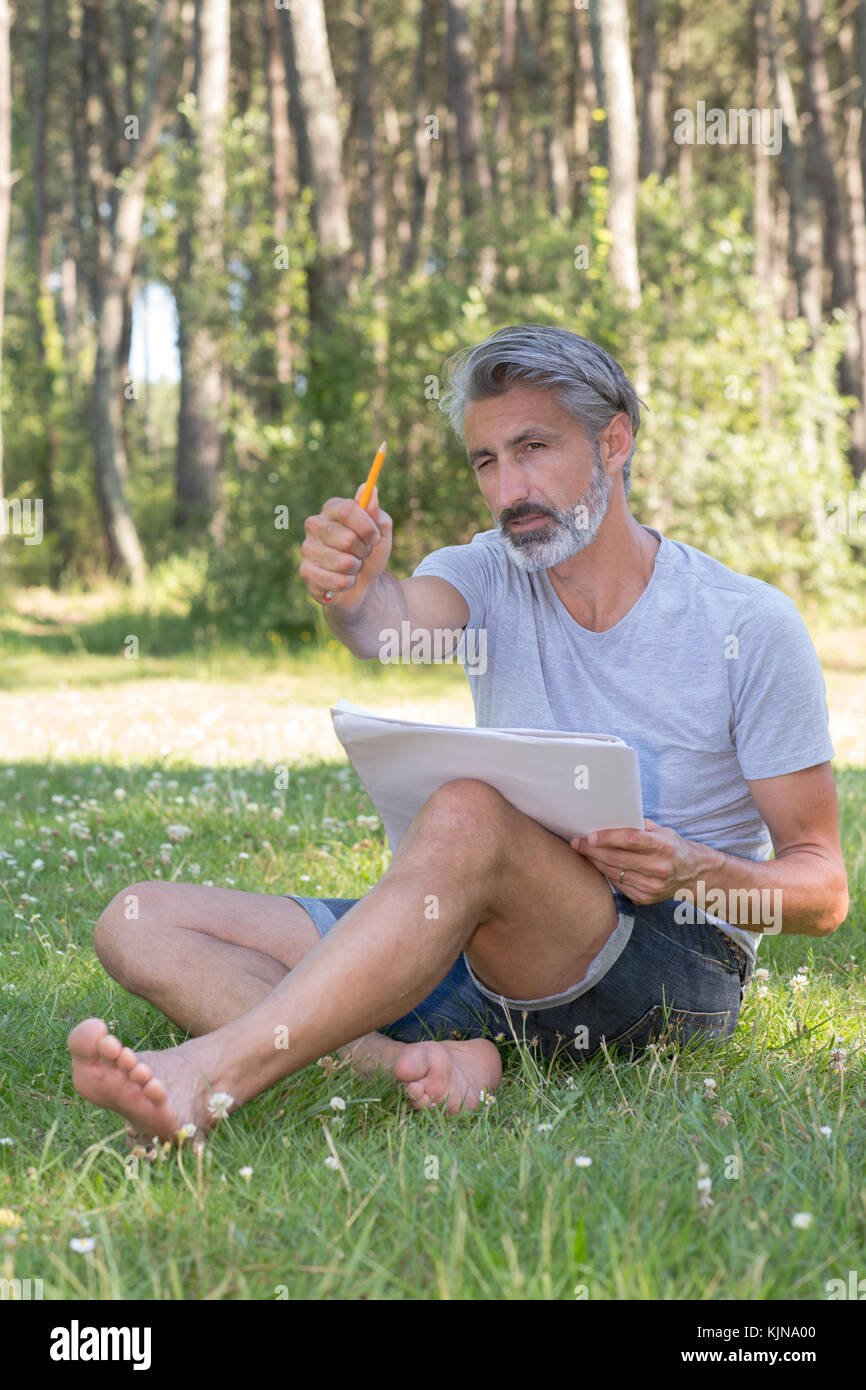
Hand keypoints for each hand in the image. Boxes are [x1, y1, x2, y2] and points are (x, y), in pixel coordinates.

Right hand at [300, 484, 392, 608]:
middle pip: (347, 538)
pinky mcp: (306, 571)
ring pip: (343, 562)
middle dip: (362, 550)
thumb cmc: (370, 552)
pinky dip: (346, 583)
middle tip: (362, 553)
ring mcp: (308, 548)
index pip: (348, 509)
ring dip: (355, 569)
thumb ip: (375, 512)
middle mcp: (315, 525)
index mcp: (332, 508)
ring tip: (352, 567)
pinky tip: (343, 581)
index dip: (367, 527)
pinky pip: (335, 580)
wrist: (363, 583)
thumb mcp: (380, 531)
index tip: (374, 537)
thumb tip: (368, 488)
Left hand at [570, 818, 703, 904]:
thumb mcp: (662, 831)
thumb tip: (609, 818)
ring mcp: (652, 886)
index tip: (591, 835)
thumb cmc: (673, 847)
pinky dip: (605, 874)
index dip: (608, 837)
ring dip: (595, 862)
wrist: (694, 874)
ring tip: (583, 852)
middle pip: (617, 858)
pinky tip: (598, 865)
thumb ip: (639, 826)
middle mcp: (659, 868)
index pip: (631, 840)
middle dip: (592, 850)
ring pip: (614, 873)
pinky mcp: (646, 898)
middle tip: (577, 842)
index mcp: (664, 846)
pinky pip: (618, 885)